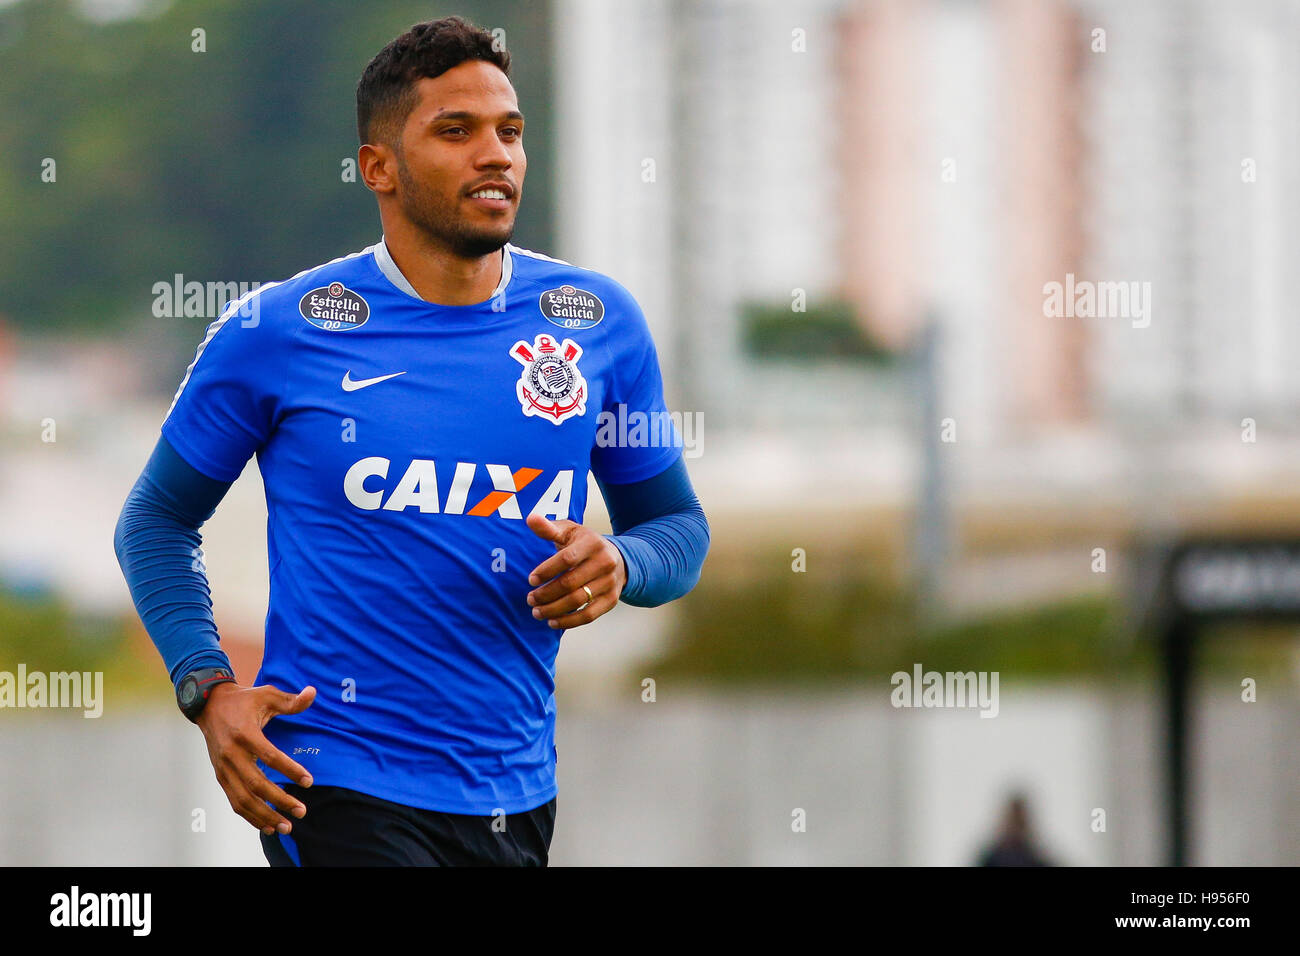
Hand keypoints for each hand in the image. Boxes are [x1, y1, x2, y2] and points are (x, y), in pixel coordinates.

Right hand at [195, 681, 316, 835]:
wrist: (208, 705)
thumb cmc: (243, 700)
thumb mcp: (266, 694)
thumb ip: (290, 700)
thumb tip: (313, 692)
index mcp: (245, 734)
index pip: (269, 756)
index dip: (290, 770)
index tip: (309, 781)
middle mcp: (231, 754)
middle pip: (256, 784)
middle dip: (279, 801)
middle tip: (301, 811)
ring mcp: (223, 768)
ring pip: (243, 799)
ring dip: (265, 816)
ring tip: (286, 826)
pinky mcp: (220, 776)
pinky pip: (234, 801)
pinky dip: (250, 816)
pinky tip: (267, 826)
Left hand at [525, 513, 625, 629]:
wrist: (617, 557)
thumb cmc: (585, 544)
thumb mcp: (569, 532)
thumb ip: (549, 528)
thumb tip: (531, 518)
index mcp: (592, 543)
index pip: (567, 559)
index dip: (547, 570)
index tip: (531, 580)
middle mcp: (605, 562)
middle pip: (570, 583)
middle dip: (546, 594)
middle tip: (530, 599)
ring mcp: (610, 582)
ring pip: (578, 601)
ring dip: (554, 609)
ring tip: (537, 612)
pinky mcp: (611, 600)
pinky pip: (588, 615)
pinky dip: (569, 621)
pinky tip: (552, 621)